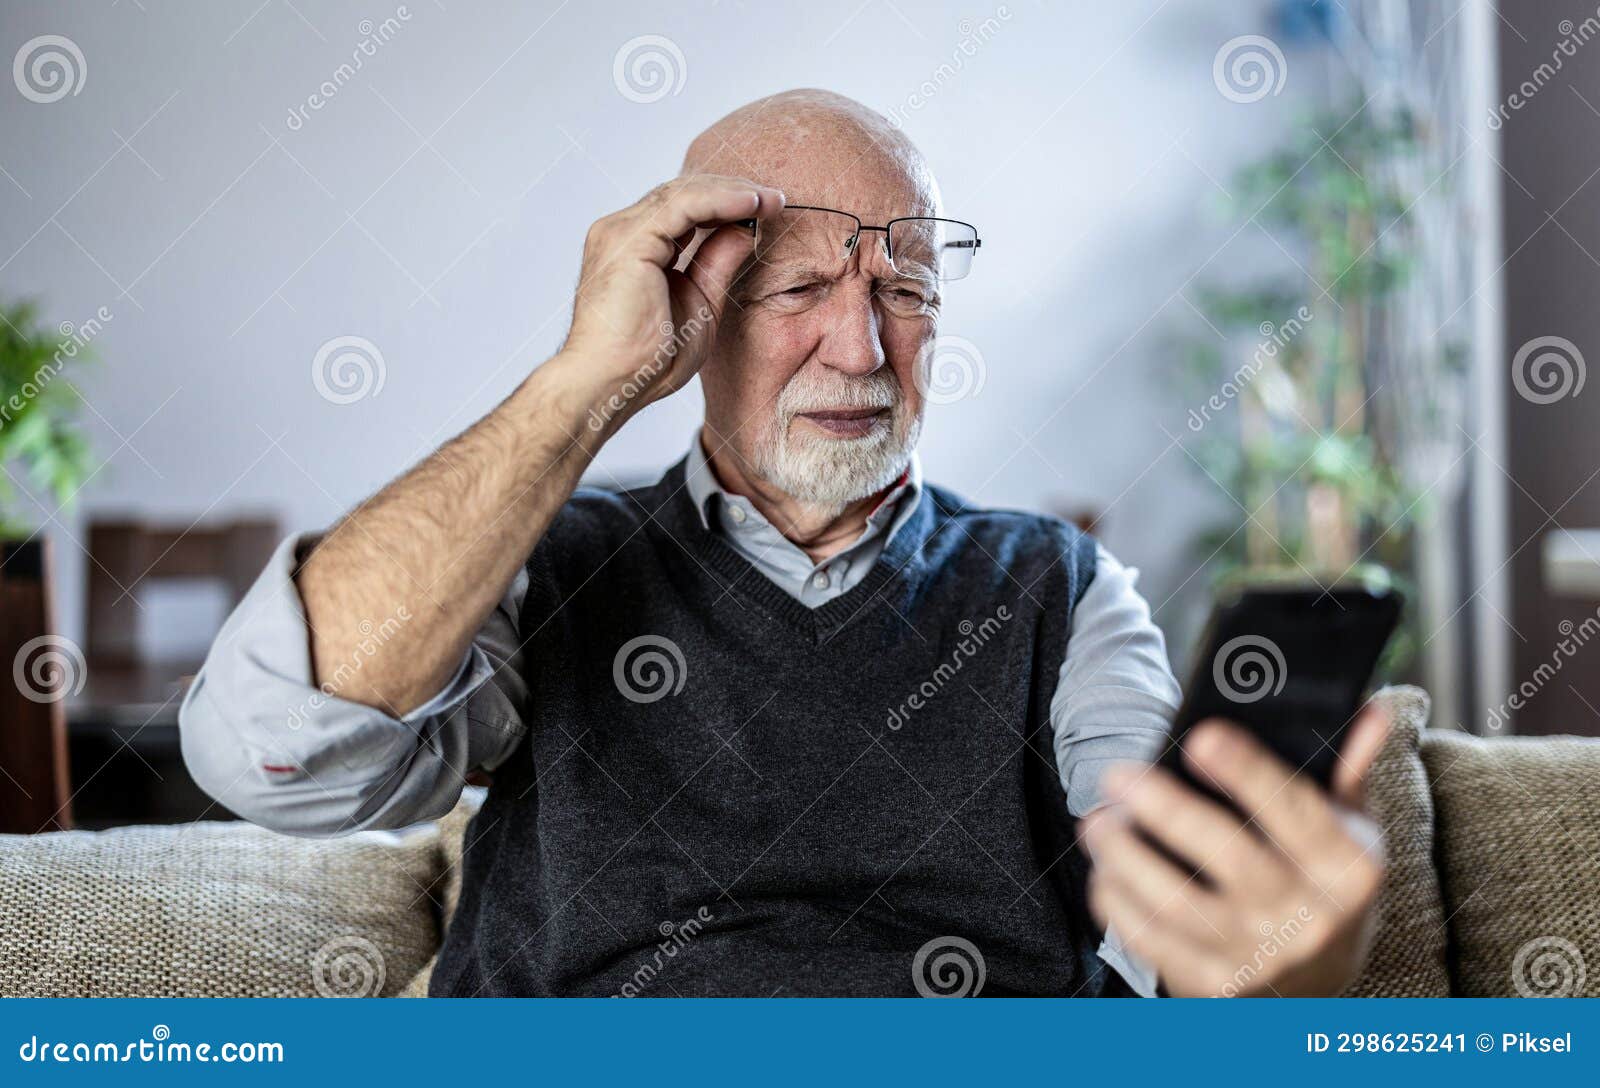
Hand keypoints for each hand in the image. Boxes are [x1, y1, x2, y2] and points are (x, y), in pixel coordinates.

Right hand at [555, 174, 784, 428]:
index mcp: (632, 249)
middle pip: (682, 194)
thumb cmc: (647, 362)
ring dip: (732, 191)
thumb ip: (717, 264)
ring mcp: (620, 233)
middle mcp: (620, 233)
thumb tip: (744, 230)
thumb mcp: (700, 304)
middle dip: (732, 191)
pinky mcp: (629, 240)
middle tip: (774, 198)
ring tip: (770, 199)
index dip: (724, 204)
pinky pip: (683, 205)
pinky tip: (751, 203)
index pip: (680, 210)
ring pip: (683, 193)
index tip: (766, 208)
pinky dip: (720, 200)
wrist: (614, 386)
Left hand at [1082, 704, 1389, 996]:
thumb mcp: (1349, 829)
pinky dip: (1119, 904)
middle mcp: (1309, 918)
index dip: (1248, 772)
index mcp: (1346, 868)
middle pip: (1229, 856)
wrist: (1319, 979)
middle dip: (1166, 810)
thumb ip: (1347, 768)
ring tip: (1098, 821)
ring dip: (1127, 856)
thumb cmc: (1323, 882)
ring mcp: (1261, 957)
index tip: (1201, 736)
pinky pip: (1155, 943)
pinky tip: (1104, 871)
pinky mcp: (1218, 987)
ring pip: (1179, 904)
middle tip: (1117, 775)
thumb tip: (1370, 711)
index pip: (1296, 811)